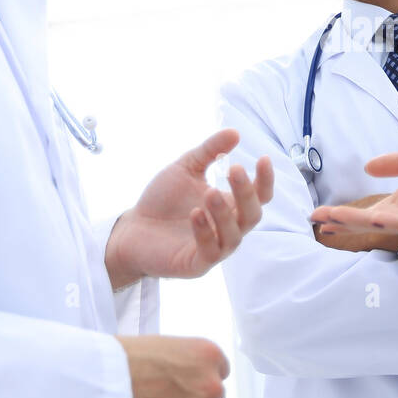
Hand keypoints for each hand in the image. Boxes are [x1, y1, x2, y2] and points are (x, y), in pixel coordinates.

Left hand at [106, 129, 273, 287]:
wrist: (132, 227)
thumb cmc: (163, 200)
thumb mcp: (186, 168)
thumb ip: (209, 151)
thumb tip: (235, 132)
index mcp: (231, 206)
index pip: (259, 195)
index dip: (265, 179)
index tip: (263, 158)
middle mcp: (229, 228)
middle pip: (252, 215)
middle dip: (246, 193)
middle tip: (234, 170)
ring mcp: (215, 248)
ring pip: (234, 235)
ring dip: (224, 214)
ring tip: (209, 193)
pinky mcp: (197, 264)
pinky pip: (210, 251)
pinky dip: (204, 232)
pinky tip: (194, 214)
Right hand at [311, 137, 397, 234]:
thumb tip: (368, 166)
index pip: (371, 208)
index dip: (346, 213)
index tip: (320, 214)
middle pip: (372, 219)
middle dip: (344, 222)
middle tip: (316, 222)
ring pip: (387, 222)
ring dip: (359, 223)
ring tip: (332, 222)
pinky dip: (393, 220)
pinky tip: (374, 219)